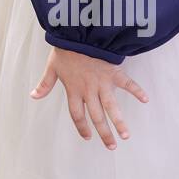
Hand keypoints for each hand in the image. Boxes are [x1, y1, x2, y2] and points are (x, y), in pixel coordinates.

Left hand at [30, 47, 148, 148]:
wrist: (78, 33)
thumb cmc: (65, 50)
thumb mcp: (51, 67)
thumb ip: (45, 84)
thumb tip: (33, 96)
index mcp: (74, 90)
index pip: (77, 115)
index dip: (82, 127)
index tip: (88, 137)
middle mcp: (89, 90)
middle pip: (97, 117)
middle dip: (104, 133)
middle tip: (111, 146)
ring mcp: (103, 83)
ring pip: (112, 107)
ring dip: (119, 122)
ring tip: (126, 135)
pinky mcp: (114, 73)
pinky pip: (128, 83)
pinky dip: (137, 91)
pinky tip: (145, 99)